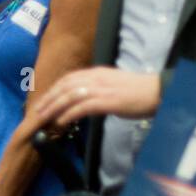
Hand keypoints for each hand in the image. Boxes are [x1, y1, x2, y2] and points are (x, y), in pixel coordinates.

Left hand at [33, 67, 161, 128]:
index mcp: (97, 73)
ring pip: (70, 96)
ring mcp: (102, 89)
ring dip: (54, 107)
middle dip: (49, 99)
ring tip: (44, 117)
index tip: (43, 100)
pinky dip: (69, 114)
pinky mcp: (108, 101)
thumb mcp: (113, 85)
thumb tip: (83, 100)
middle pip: (65, 86)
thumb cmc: (138, 92)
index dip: (54, 89)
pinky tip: (61, 121)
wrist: (157, 92)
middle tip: (37, 111)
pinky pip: (83, 107)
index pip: (69, 79)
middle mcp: (96, 78)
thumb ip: (97, 89)